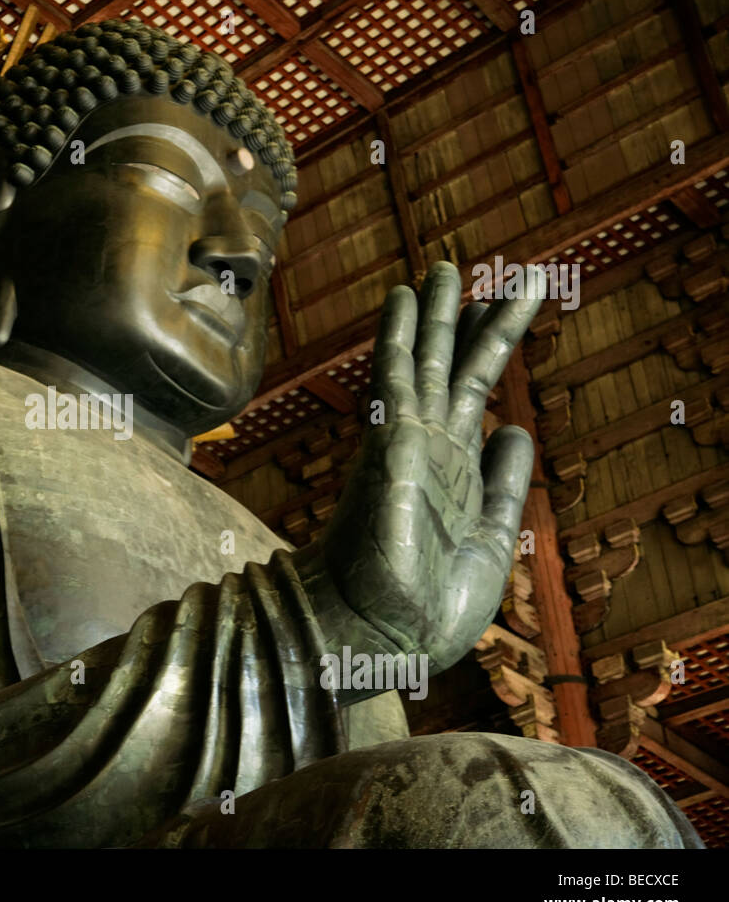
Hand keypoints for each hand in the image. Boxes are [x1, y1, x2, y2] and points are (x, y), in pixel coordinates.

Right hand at [320, 260, 543, 669]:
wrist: (384, 636)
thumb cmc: (430, 604)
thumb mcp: (492, 538)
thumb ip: (506, 484)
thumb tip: (516, 427)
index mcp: (454, 470)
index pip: (472, 394)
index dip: (486, 349)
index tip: (493, 310)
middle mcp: (429, 447)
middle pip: (454, 367)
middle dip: (468, 318)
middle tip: (478, 268)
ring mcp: (407, 442)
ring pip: (429, 359)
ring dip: (439, 311)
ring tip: (449, 265)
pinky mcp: (388, 444)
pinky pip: (394, 375)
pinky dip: (400, 333)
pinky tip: (404, 295)